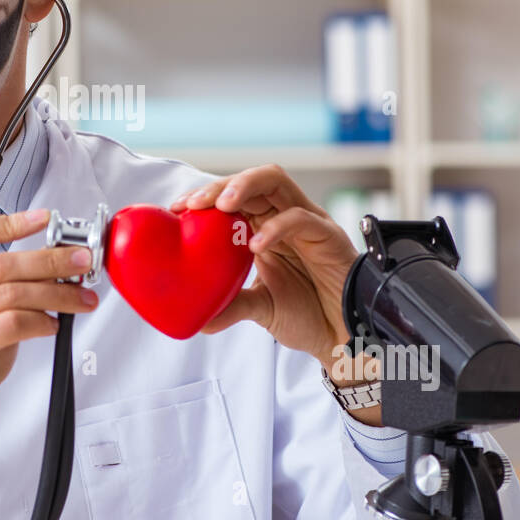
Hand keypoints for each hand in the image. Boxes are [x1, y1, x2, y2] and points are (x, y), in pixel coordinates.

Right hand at [0, 208, 97, 519]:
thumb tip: (53, 263)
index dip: (8, 222)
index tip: (44, 220)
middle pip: (0, 264)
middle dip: (50, 260)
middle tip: (81, 260)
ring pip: (11, 294)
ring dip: (56, 294)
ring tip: (81, 298)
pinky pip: (11, 325)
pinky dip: (41, 321)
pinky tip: (53, 325)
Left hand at [170, 165, 368, 375]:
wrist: (343, 338)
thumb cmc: (308, 315)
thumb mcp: (259, 308)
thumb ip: (229, 306)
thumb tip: (196, 318)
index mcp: (266, 227)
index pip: (234, 196)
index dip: (205, 196)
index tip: (176, 209)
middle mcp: (285, 218)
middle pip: (253, 181)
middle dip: (220, 186)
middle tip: (193, 204)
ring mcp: (308, 223)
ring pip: (277, 183)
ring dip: (244, 187)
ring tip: (220, 206)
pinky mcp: (328, 236)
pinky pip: (301, 219)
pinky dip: (276, 228)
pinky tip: (256, 244)